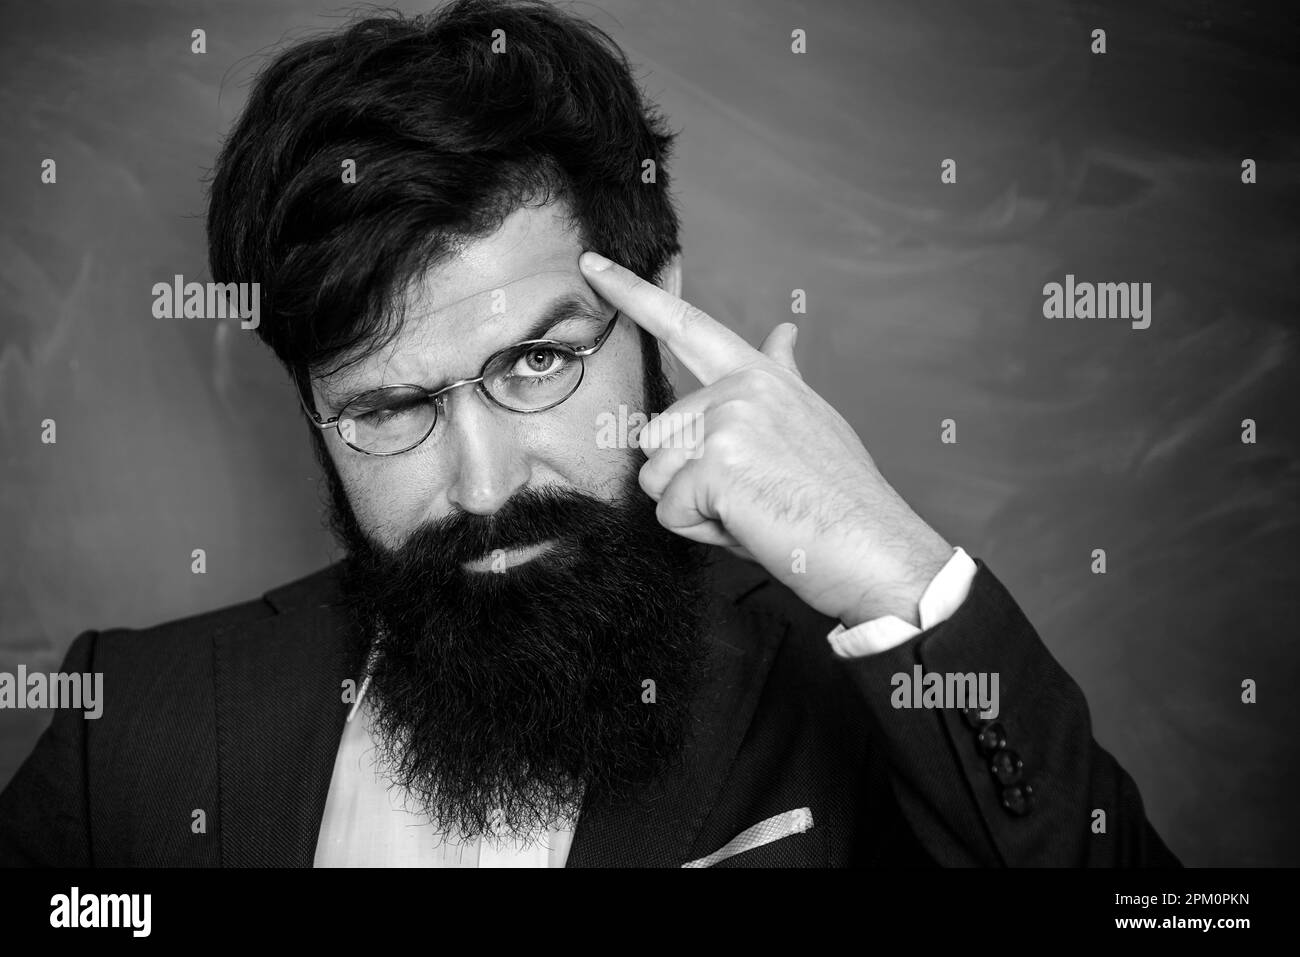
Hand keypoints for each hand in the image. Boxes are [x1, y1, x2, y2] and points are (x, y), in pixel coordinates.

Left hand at [578, 251, 953, 628]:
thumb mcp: (811, 420)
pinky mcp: (718, 464)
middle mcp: (742, 389)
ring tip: (754, 509)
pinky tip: (752, 525)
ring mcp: (729, 421)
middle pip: (656, 438)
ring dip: (694, 508)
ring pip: (656, 476)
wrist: (876, 549)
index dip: (633, 291)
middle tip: (753, 495)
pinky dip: (703, 532)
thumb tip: (784, 330)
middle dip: (688, 482)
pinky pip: (670, 511)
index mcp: (760, 376)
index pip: (686, 324)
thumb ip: (781, 376)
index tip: (590, 262)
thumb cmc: (839, 499)